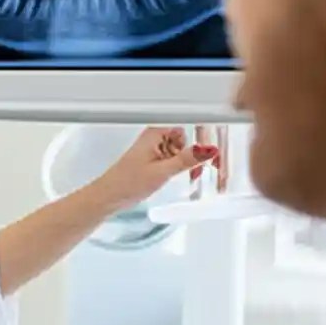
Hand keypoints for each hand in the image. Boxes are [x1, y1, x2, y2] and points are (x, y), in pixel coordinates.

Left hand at [89, 126, 218, 211]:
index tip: (214, 152)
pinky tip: (184, 176)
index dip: (202, 140)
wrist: (110, 196)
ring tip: (192, 175)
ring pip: (182, 150)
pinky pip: (175, 158)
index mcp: (155, 133)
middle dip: (196, 153)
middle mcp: (154, 137)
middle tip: (204, 167)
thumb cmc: (127, 182)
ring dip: (190, 162)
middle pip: (186, 139)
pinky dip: (182, 166)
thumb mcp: (163, 172)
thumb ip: (188, 160)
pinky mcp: (154, 159)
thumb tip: (208, 149)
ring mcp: (154, 148)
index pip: (187, 128)